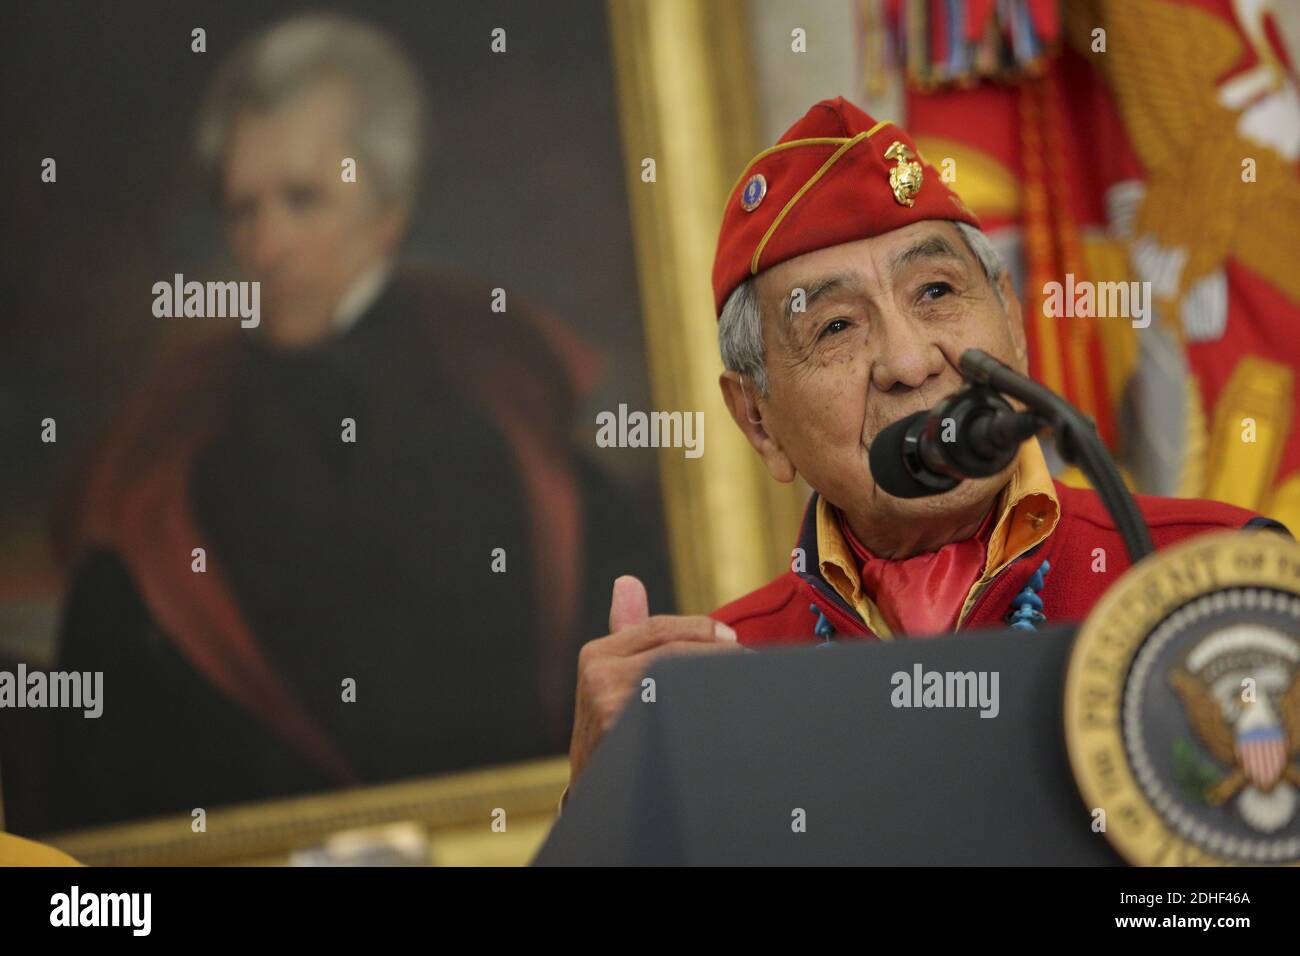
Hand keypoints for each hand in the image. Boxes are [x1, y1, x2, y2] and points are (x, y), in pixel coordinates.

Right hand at [567, 575, 740, 785]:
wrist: (598, 790)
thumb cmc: (611, 727)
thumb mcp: (608, 673)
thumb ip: (626, 628)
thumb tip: (627, 581)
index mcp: (597, 654)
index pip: (659, 628)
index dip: (700, 630)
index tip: (732, 638)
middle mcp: (599, 677)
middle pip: (673, 652)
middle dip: (716, 654)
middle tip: (750, 661)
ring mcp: (612, 708)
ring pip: (679, 679)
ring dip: (719, 679)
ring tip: (747, 682)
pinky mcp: (628, 736)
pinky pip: (679, 712)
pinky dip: (709, 708)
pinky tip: (729, 711)